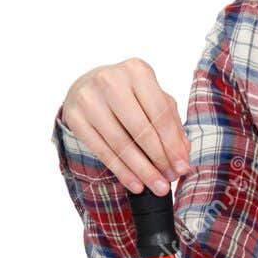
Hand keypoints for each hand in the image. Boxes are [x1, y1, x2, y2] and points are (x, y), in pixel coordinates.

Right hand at [59, 58, 190, 194]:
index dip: (173, 144)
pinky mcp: (74, 117)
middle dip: (158, 160)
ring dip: (141, 170)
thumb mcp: (153, 100)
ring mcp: (88, 98)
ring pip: (120, 143)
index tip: (182, 168)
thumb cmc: (129, 94)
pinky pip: (101, 151)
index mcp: (137, 71)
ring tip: (156, 186)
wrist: (87, 86)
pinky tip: (135, 184)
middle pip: (140, 129)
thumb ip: (172, 124)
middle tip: (169, 181)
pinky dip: (121, 171)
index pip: (160, 113)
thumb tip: (183, 154)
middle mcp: (110, 80)